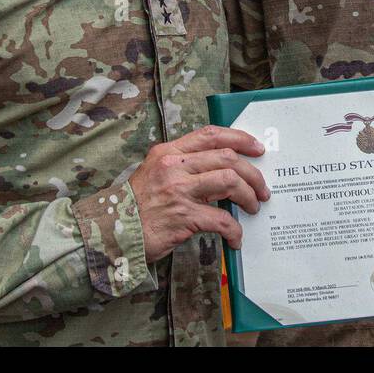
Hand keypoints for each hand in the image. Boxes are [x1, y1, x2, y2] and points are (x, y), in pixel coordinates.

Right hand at [130, 125, 269, 262]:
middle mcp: (174, 166)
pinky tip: (236, 238)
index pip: (210, 134)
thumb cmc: (137, 205)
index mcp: (168, 152)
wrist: (111, 231)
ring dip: (248, 196)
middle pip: (227, 158)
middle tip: (261, 188)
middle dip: (252, 173)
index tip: (257, 148)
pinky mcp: (182, 217)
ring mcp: (178, 191)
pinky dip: (234, 230)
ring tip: (253, 207)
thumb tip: (221, 167)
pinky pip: (221, 219)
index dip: (239, 138)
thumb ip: (183, 165)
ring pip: (229, 182)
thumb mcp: (155, 173)